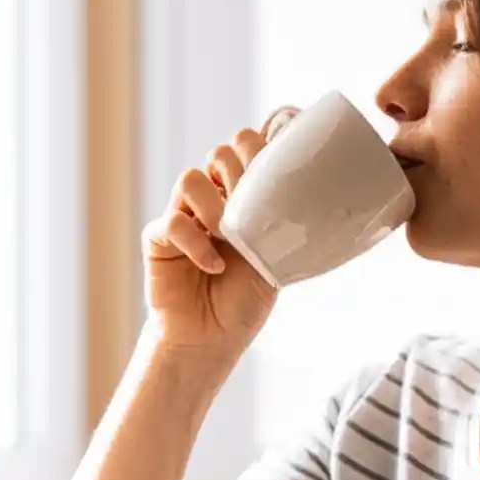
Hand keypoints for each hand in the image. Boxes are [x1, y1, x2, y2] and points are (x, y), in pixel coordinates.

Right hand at [141, 106, 299, 357]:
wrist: (211, 339)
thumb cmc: (244, 298)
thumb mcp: (277, 257)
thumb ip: (284, 221)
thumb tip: (321, 192)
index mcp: (243, 197)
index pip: (250, 148)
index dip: (264, 140)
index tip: (282, 156)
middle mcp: (212, 198)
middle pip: (221, 152)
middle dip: (241, 170)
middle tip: (252, 205)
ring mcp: (183, 214)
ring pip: (191, 177)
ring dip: (214, 204)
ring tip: (229, 235)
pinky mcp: (158, 237)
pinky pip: (172, 221)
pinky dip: (195, 242)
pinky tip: (213, 265)